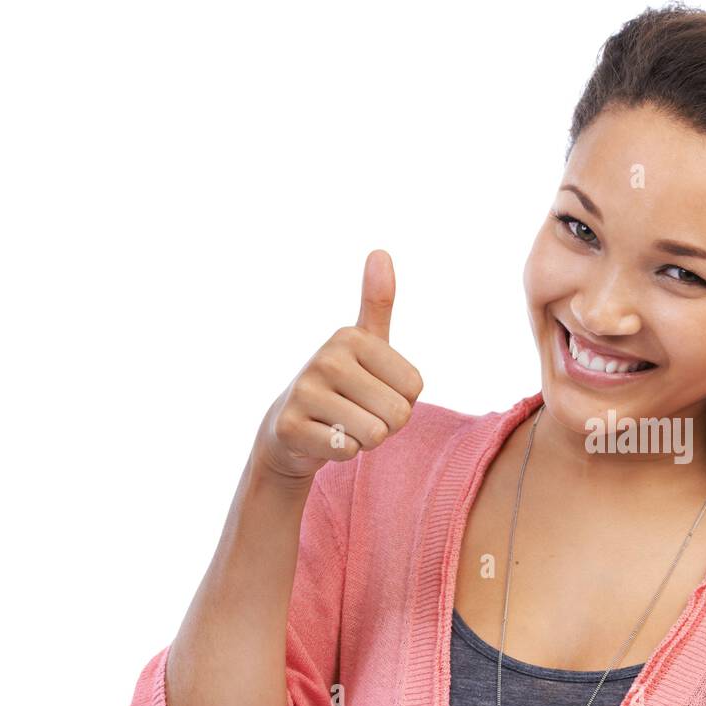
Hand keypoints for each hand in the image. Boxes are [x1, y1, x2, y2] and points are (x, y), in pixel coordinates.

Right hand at [252, 249, 424, 486]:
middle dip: (387, 424)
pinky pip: (347, 451)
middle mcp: (326, 357)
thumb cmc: (342, 385)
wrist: (289, 429)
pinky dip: (343, 453)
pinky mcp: (290, 426)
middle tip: (358, 413)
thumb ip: (377, 303)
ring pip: (375, 435)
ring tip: (342, 424)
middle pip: (398, 413)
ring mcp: (304, 391)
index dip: (403, 401)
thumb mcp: (365, 344)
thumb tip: (380, 251)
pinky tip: (324, 438)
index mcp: (351, 337)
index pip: (415, 388)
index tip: (373, 392)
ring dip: (365, 439)